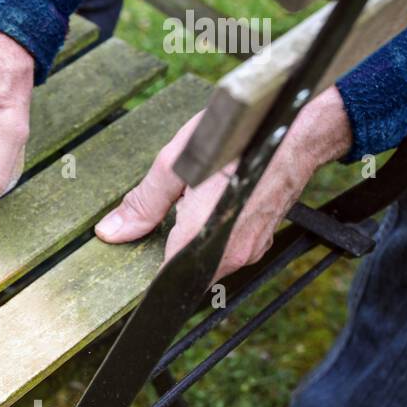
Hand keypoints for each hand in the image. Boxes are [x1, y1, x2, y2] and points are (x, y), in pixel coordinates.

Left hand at [94, 86, 353, 279]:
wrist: (295, 127)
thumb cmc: (238, 139)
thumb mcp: (175, 164)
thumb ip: (142, 204)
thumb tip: (111, 232)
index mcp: (203, 239)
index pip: (165, 279)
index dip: (144, 274)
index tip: (132, 261)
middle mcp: (231, 254)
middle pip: (186, 271)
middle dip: (166, 254)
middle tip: (160, 221)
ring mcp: (251, 249)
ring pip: (208, 262)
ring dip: (190, 244)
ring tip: (188, 208)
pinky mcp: (263, 239)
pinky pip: (228, 250)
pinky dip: (213, 236)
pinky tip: (210, 207)